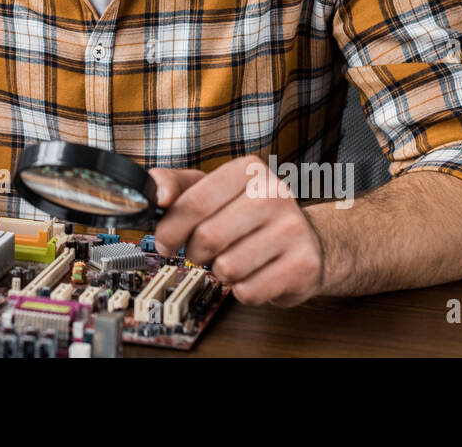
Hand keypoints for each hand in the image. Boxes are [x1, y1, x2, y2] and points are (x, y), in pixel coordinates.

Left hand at [149, 155, 325, 306]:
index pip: (194, 202)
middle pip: (208, 237)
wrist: (307, 241)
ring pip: (227, 267)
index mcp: (248, 170)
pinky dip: (242, 290)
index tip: (165, 240)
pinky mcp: (303, 265)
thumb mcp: (212, 190)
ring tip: (233, 259)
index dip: (171, 228)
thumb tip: (155, 192)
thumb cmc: (249, 215)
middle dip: (195, 252)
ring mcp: (293, 229)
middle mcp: (275, 193)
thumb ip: (177, 186)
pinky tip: (254, 274)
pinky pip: (249, 291)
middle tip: (202, 251)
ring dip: (220, 272)